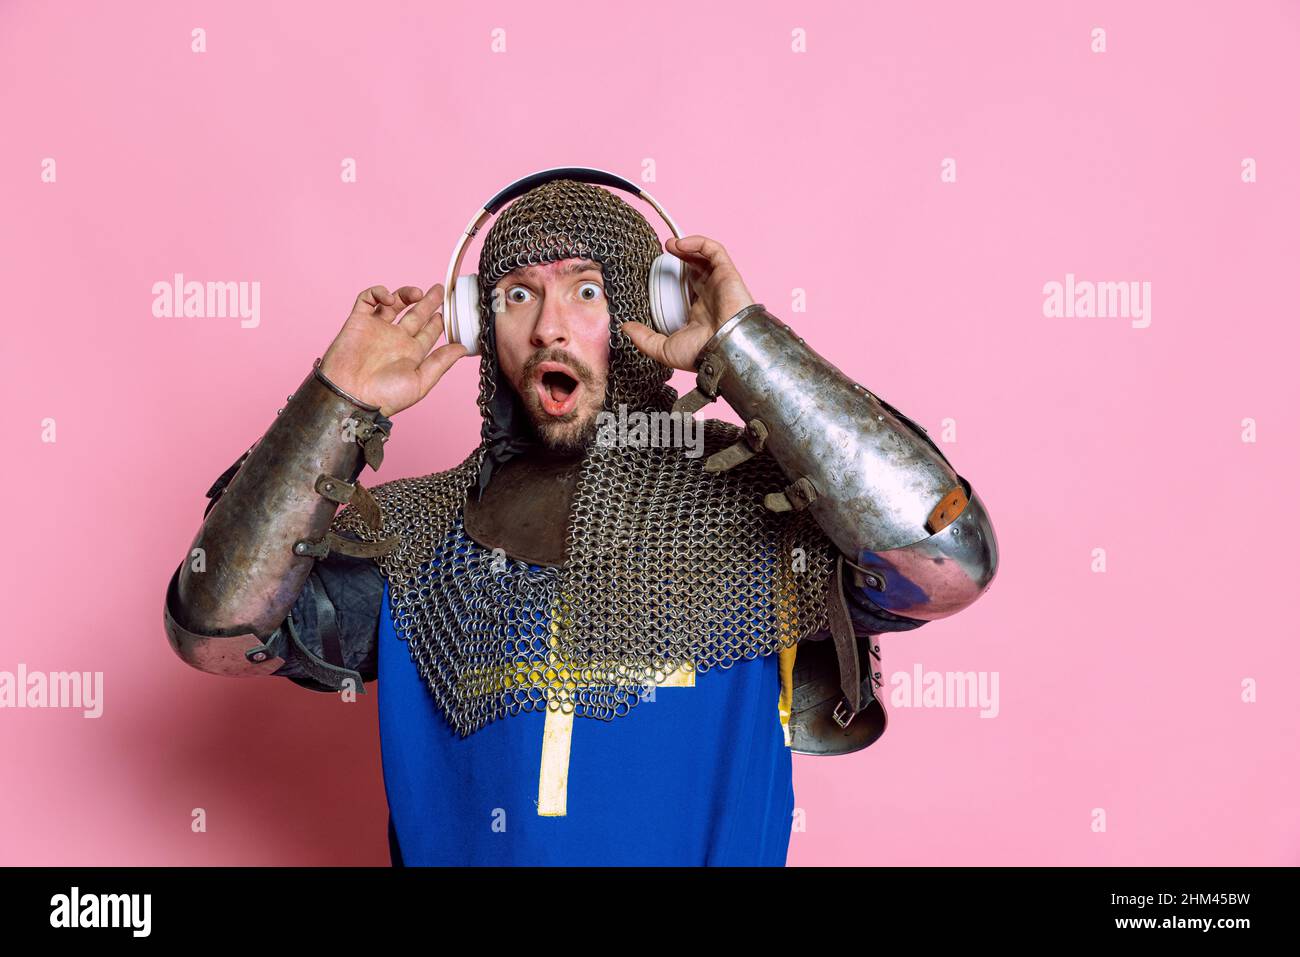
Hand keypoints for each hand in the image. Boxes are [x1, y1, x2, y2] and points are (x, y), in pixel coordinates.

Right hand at [318, 283, 467, 416]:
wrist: (349, 395)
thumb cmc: (384, 396)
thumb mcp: (420, 381)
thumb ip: (441, 362)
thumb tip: (463, 348)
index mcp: (411, 354)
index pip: (429, 332)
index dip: (439, 321)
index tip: (449, 311)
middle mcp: (395, 339)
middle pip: (415, 314)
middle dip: (428, 302)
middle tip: (439, 290)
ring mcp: (377, 329)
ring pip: (394, 303)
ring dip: (406, 294)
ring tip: (417, 294)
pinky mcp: (358, 321)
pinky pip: (367, 299)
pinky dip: (378, 293)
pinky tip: (389, 299)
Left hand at [621, 235, 754, 370]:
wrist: (724, 349)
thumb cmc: (702, 353)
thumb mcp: (664, 349)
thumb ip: (644, 338)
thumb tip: (625, 328)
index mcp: (698, 312)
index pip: (685, 288)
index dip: (671, 277)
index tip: (654, 273)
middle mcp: (710, 295)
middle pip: (695, 269)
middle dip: (680, 257)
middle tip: (662, 253)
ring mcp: (719, 283)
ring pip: (705, 257)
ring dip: (687, 246)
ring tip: (670, 244)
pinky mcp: (727, 273)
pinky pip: (715, 250)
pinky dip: (698, 242)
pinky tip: (680, 244)